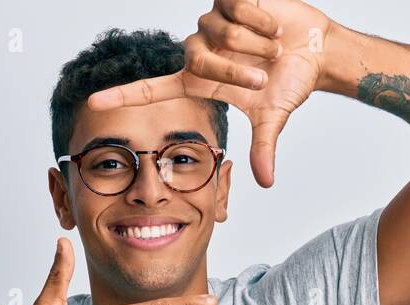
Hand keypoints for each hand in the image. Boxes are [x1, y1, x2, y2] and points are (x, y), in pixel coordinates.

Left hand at [87, 0, 333, 187]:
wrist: (316, 49)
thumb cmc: (290, 82)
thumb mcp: (272, 116)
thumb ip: (263, 147)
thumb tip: (266, 182)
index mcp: (200, 81)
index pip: (152, 90)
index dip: (123, 97)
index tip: (93, 103)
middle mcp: (199, 50)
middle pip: (201, 61)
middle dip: (236, 70)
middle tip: (265, 73)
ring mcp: (211, 22)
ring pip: (221, 33)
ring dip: (255, 43)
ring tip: (272, 45)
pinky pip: (236, 8)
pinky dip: (261, 19)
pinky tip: (271, 24)